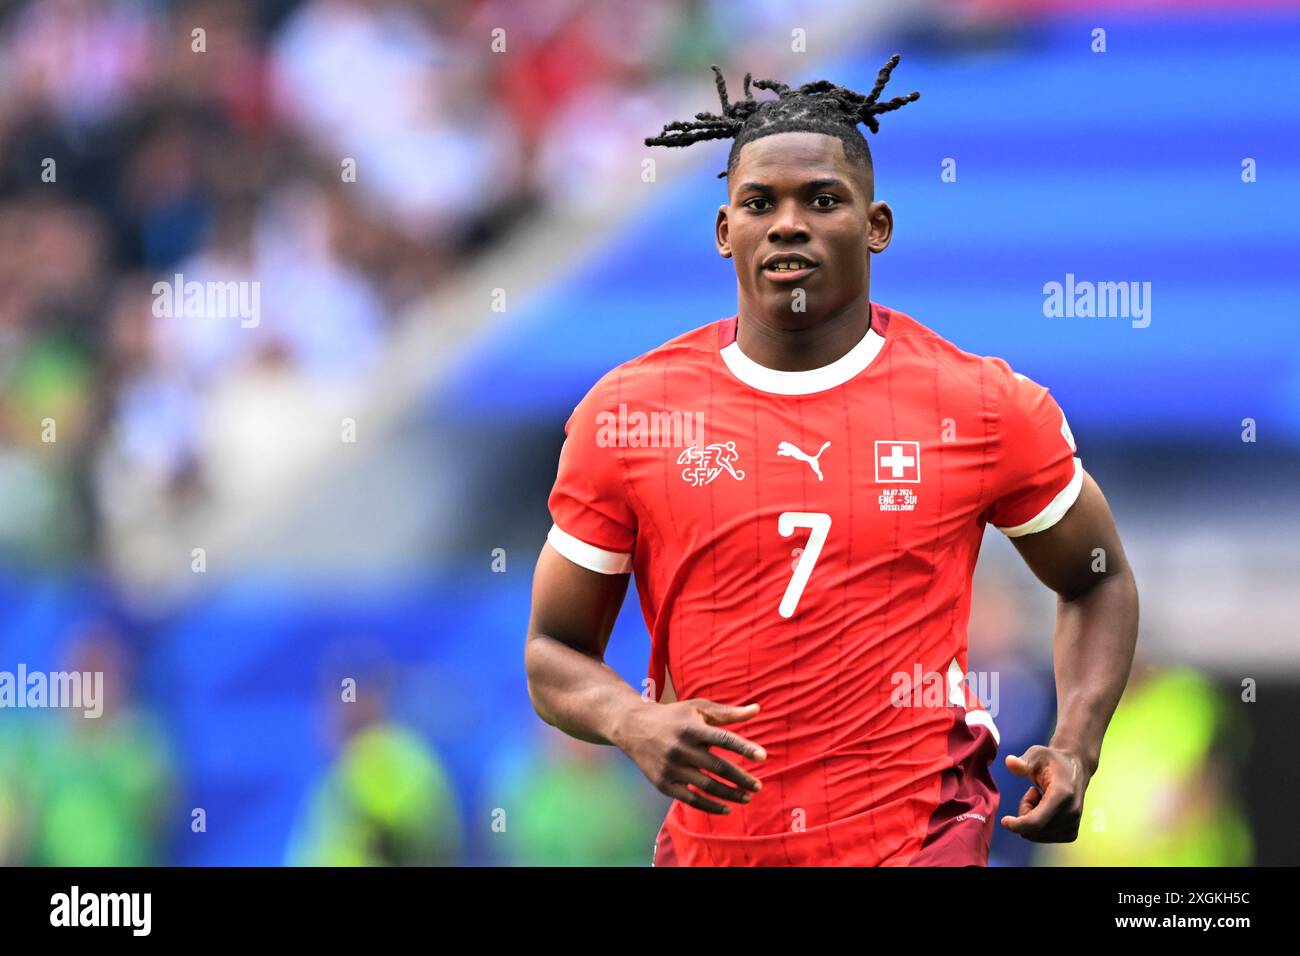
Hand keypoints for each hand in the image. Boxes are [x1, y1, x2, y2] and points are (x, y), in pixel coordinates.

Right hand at [614, 698, 765, 813]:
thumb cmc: (674, 716)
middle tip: (758, 786)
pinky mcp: (663, 783)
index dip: (744, 747)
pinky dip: (710, 806)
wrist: (633, 727)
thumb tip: (757, 709)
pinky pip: (691, 799)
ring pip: (706, 786)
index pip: (723, 739)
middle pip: (717, 767)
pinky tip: (727, 808)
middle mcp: (680, 748)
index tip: (763, 756)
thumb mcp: (697, 708)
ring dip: (730, 794)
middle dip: (741, 778)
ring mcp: (671, 767)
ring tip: (747, 797)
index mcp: (691, 728)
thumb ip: (727, 713)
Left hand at [1000, 745, 1090, 841]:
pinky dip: (1039, 825)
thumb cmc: (1052, 761)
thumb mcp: (1037, 754)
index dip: (1018, 825)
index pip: (1036, 821)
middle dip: (1024, 813)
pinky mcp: (1072, 832)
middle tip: (1032, 793)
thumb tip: (1009, 762)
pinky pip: (1044, 837)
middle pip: (1033, 828)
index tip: (1004, 821)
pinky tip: (1046, 808)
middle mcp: (1071, 813)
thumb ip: (1023, 761)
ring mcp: (1073, 824)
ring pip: (1037, 834)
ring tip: (1041, 798)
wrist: (1075, 769)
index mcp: (1061, 795)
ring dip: (1031, 818)